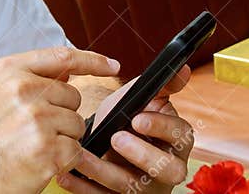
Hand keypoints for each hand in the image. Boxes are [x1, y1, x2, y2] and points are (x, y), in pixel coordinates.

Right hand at [0, 47, 120, 193]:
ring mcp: (36, 119)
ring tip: (31, 145)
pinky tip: (37, 161)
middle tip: (32, 130)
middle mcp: (23, 89)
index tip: (112, 65)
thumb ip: (28, 76)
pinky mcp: (48, 149)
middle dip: (62, 114)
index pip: (63, 57)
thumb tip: (69, 71)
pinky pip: (75, 150)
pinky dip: (62, 160)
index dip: (93, 60)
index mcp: (9, 70)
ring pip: (77, 124)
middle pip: (73, 96)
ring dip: (63, 138)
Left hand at [56, 65, 193, 193]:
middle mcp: (167, 168)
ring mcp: (146, 188)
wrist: (106, 146)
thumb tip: (182, 67)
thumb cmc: (126, 122)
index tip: (136, 118)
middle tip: (116, 138)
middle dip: (142, 155)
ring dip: (104, 171)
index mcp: (175, 141)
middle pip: (169, 170)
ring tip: (81, 155)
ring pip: (132, 187)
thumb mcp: (140, 102)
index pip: (180, 135)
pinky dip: (84, 188)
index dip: (160, 127)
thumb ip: (159, 86)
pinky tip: (67, 175)